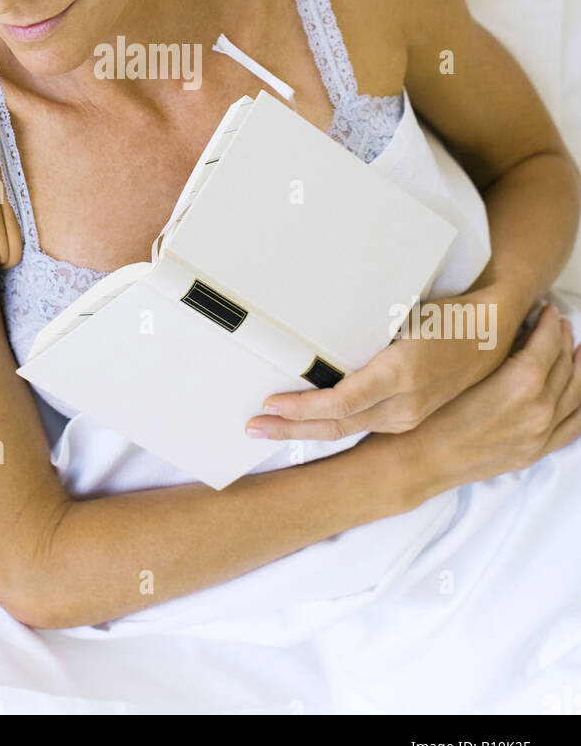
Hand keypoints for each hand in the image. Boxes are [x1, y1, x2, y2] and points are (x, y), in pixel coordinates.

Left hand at [245, 287, 538, 441]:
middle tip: (253, 427)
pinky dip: (330, 425)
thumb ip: (367, 332)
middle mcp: (403, 404)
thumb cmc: (446, 316)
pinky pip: (362, 426)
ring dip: (305, 429)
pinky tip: (308, 422)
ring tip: (270, 425)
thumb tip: (323, 337)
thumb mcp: (405, 317)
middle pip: (336, 425)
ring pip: (346, 429)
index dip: (301, 408)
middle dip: (289, 428)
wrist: (493, 334)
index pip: (339, 402)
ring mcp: (408, 417)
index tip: (269, 403)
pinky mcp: (409, 419)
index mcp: (399, 373)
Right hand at [405, 304, 580, 498]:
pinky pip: (574, 426)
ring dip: (578, 366)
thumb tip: (516, 330)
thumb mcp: (463, 369)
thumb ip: (497, 349)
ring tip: (577, 348)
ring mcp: (540, 435)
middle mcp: (539, 410)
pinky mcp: (536, 452)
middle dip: (563, 340)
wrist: (421, 458)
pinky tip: (580, 390)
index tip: (547, 309)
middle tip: (560, 323)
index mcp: (522, 384)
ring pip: (575, 393)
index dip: (550, 323)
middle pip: (563, 365)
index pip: (548, 344)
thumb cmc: (432, 410)